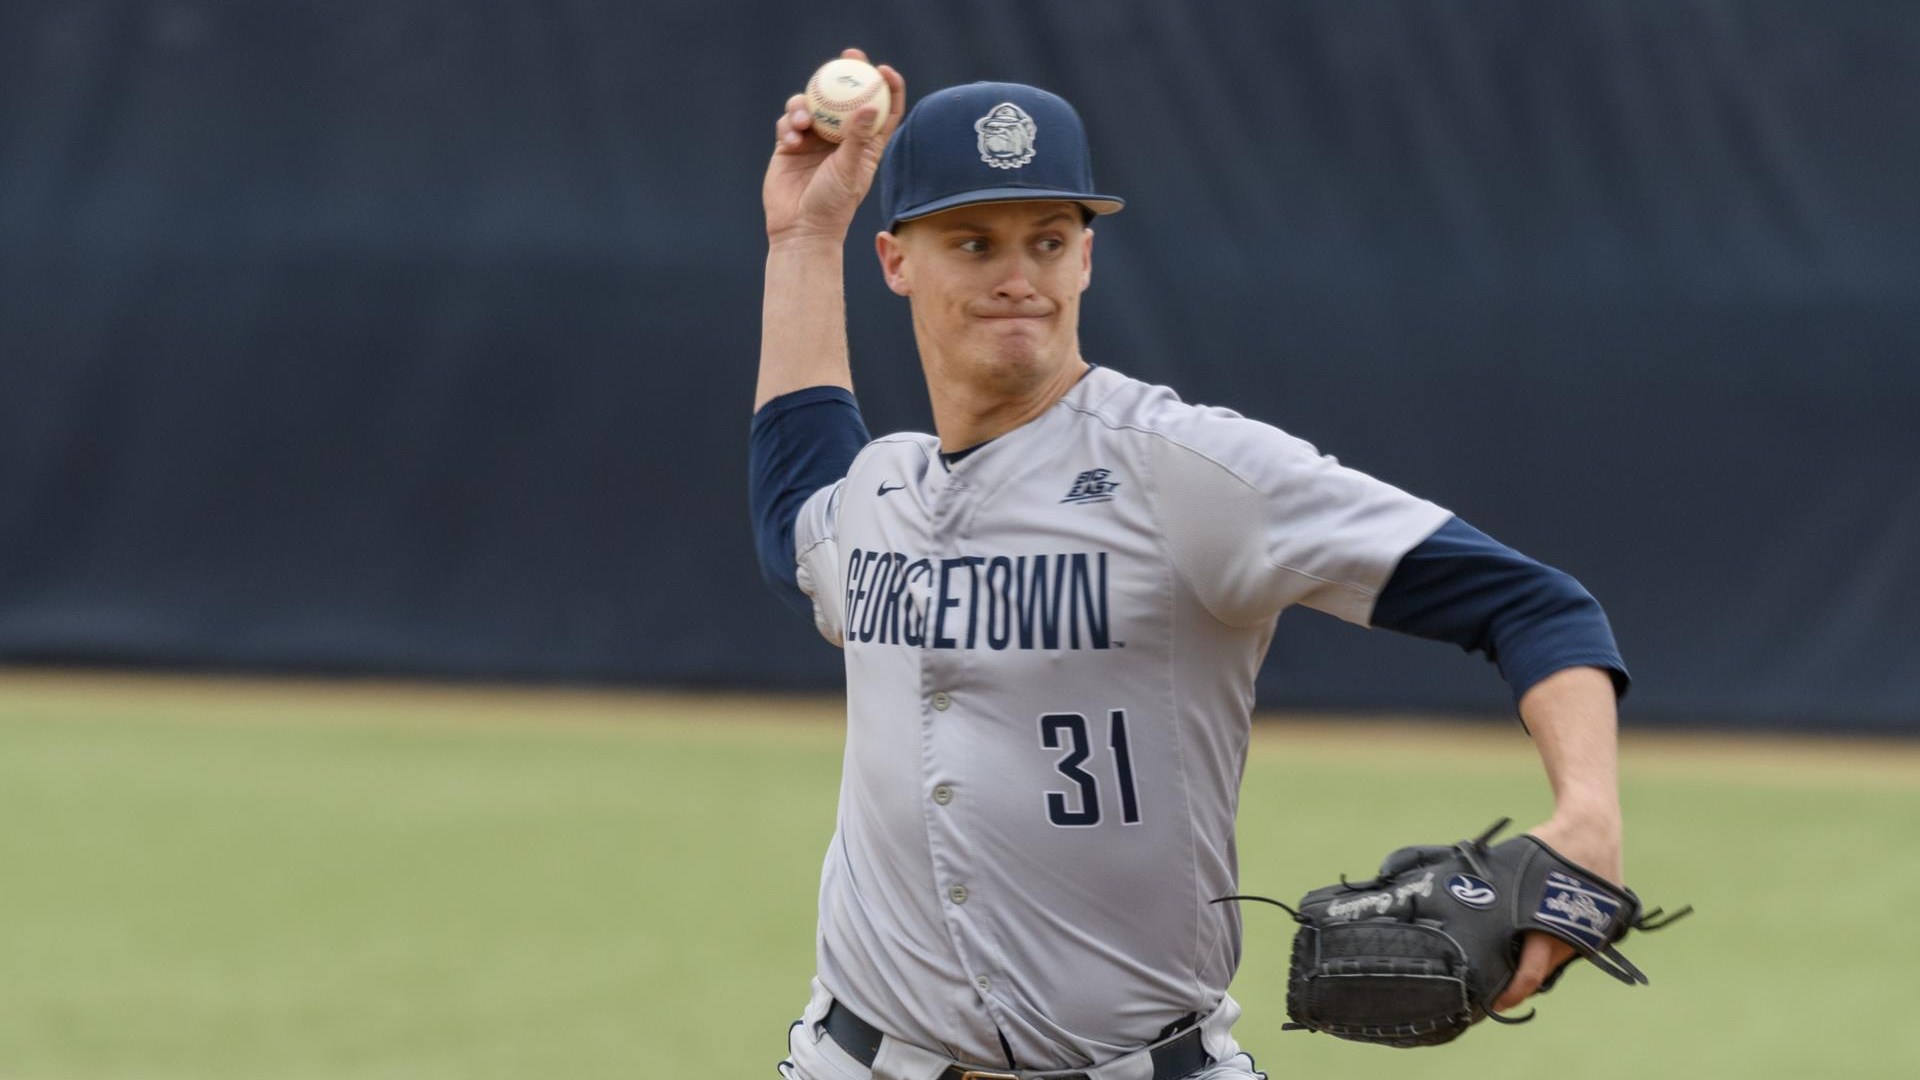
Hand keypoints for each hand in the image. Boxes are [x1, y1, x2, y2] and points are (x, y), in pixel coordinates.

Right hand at [763, 48, 905, 244]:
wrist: (799, 229)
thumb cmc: (832, 205)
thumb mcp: (849, 170)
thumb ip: (858, 138)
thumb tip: (869, 106)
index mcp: (865, 144)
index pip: (882, 109)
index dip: (886, 86)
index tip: (882, 69)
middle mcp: (840, 138)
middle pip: (846, 96)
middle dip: (847, 72)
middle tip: (847, 57)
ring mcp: (814, 140)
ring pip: (812, 104)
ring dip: (806, 105)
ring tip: (804, 122)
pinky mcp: (789, 144)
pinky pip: (788, 122)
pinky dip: (789, 125)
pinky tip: (791, 139)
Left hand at [1492, 812, 1622, 1011]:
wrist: (1592, 829)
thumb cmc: (1547, 846)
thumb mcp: (1512, 869)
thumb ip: (1494, 893)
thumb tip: (1452, 900)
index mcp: (1551, 928)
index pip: (1530, 976)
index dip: (1511, 994)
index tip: (1495, 1004)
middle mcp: (1575, 938)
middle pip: (1544, 971)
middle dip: (1520, 978)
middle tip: (1498, 980)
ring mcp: (1592, 934)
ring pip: (1559, 958)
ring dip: (1539, 959)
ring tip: (1514, 954)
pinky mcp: (1602, 926)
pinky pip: (1574, 942)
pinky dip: (1556, 942)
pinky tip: (1538, 934)